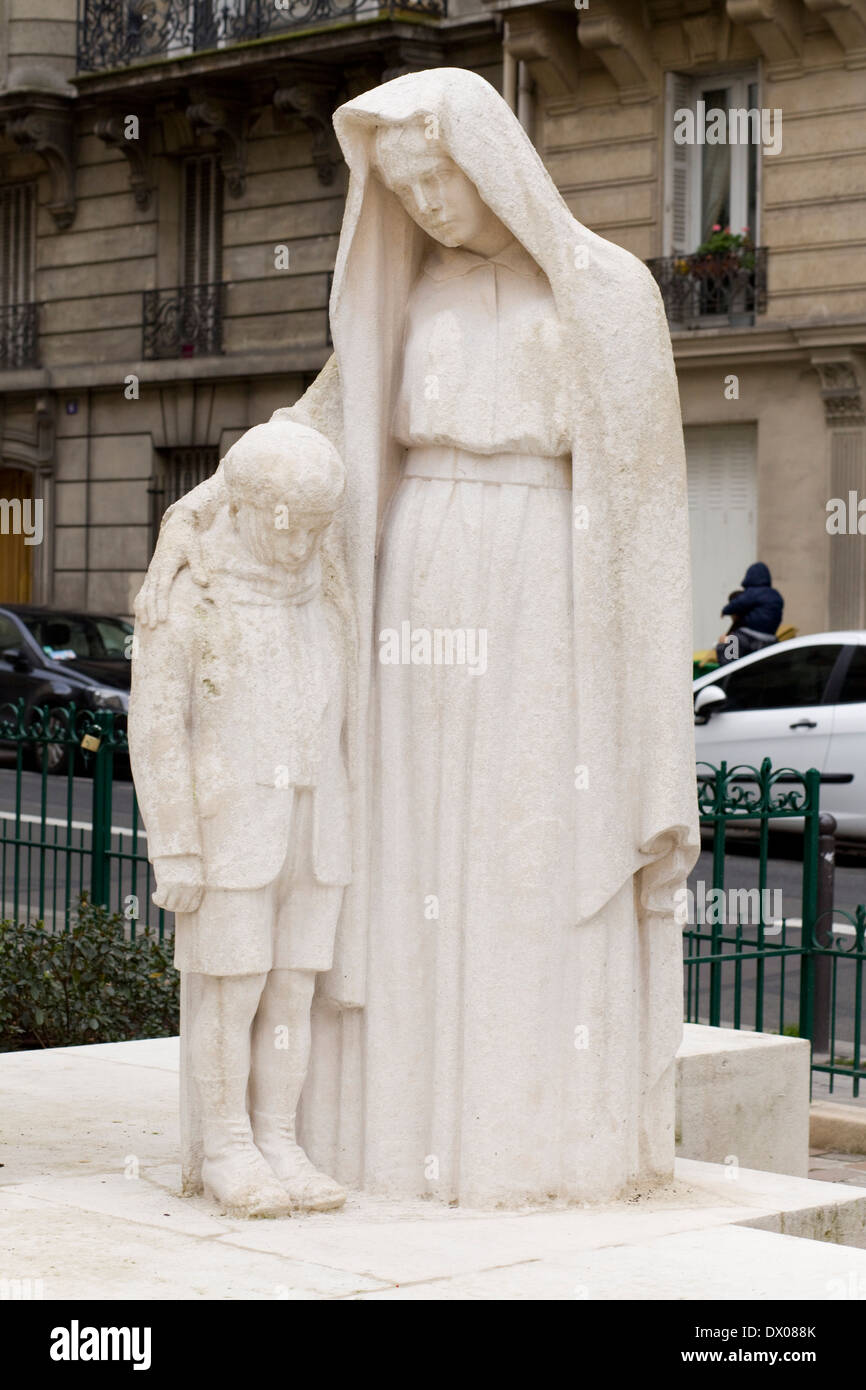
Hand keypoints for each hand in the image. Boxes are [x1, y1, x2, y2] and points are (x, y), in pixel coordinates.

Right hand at [134, 508, 209, 628]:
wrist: (177, 527)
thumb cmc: (188, 539)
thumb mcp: (195, 551)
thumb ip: (198, 567)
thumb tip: (203, 583)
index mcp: (165, 566)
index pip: (162, 590)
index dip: (161, 605)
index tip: (163, 619)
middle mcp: (156, 570)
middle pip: (151, 594)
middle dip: (151, 611)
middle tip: (152, 628)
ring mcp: (152, 572)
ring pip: (145, 593)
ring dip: (144, 609)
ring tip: (145, 625)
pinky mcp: (153, 573)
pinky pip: (144, 590)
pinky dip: (141, 602)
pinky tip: (140, 613)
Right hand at [152, 854, 203, 914]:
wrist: (177, 844)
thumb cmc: (186, 856)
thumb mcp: (194, 870)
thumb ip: (192, 884)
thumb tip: (184, 897)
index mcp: (199, 885)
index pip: (192, 906)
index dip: (183, 908)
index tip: (177, 903)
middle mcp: (190, 888)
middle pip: (180, 907)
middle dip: (172, 907)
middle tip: (166, 901)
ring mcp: (178, 886)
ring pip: (170, 905)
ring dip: (164, 904)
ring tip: (160, 896)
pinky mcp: (166, 883)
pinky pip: (160, 900)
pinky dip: (156, 899)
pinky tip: (155, 894)